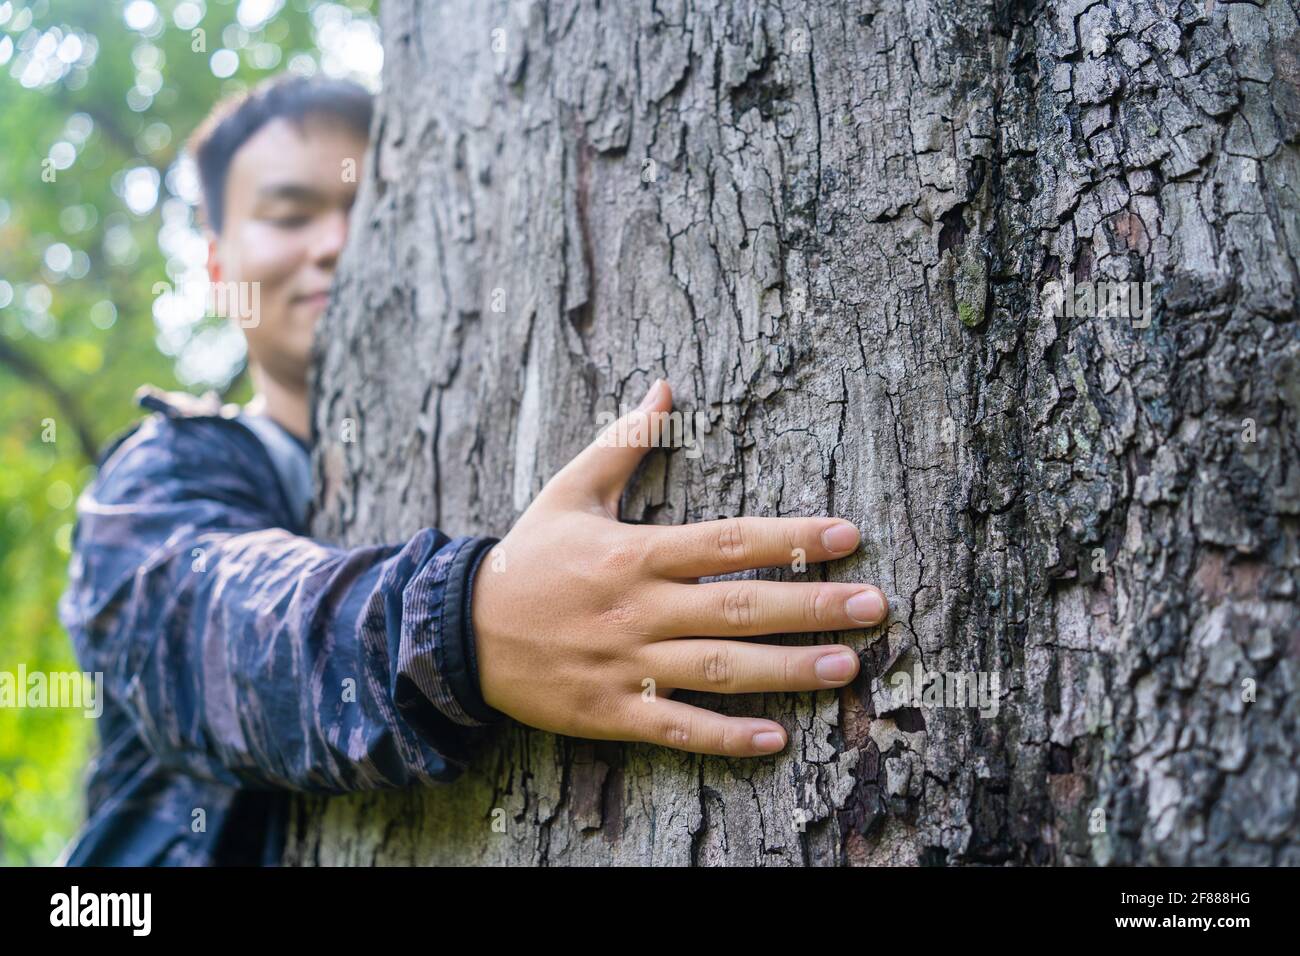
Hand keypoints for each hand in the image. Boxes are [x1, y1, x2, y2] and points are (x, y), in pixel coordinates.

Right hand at [471, 379, 888, 756]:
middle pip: (738, 606)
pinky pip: (676, 727)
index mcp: (634, 553)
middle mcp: (638, 609)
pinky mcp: (612, 711)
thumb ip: (623, 443)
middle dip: (811, 605)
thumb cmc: (528, 559)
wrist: (460, 633)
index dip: (791, 537)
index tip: (848, 535)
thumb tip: (665, 388)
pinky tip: (775, 738)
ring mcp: (626, 664)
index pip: (726, 542)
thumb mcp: (569, 491)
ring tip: (847, 666)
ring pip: (718, 669)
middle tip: (874, 605)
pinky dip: (724, 737)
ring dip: (786, 670)